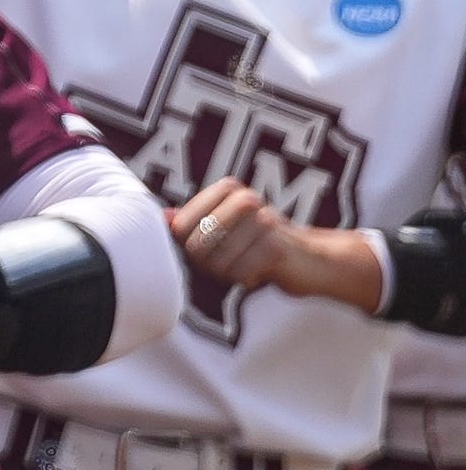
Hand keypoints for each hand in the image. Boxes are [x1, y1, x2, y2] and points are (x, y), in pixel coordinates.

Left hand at [170, 177, 384, 306]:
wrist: (309, 259)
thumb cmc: (256, 244)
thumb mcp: (222, 229)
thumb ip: (189, 222)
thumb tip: (160, 217)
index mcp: (227, 189)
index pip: (179, 228)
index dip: (190, 246)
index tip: (215, 245)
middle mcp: (245, 199)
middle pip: (194, 246)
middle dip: (208, 263)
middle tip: (233, 258)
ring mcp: (263, 221)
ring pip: (215, 263)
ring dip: (228, 273)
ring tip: (249, 262)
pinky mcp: (275, 247)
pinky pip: (238, 274)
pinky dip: (245, 280)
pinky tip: (262, 271)